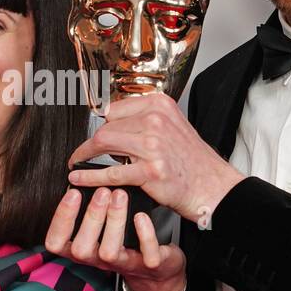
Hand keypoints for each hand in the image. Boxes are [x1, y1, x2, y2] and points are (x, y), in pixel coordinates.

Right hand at [46, 186, 185, 290]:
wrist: (156, 269)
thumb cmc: (124, 242)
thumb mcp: (100, 229)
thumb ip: (89, 211)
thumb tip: (84, 180)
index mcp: (83, 248)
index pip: (56, 242)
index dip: (61, 219)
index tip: (73, 192)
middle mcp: (98, 260)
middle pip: (81, 249)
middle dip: (90, 217)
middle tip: (102, 191)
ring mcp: (123, 265)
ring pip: (110, 252)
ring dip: (114, 221)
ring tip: (120, 195)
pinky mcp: (150, 266)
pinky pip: (147, 255)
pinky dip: (144, 235)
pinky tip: (141, 216)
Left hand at [67, 92, 243, 224]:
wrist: (212, 186)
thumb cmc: (191, 160)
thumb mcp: (171, 126)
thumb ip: (144, 120)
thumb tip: (111, 121)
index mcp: (160, 105)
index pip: (115, 109)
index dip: (101, 124)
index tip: (94, 132)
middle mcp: (156, 121)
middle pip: (106, 126)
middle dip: (91, 142)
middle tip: (84, 152)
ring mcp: (153, 146)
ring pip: (104, 143)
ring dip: (85, 155)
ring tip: (78, 162)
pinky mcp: (150, 171)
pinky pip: (110, 172)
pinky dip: (89, 176)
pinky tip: (79, 178)